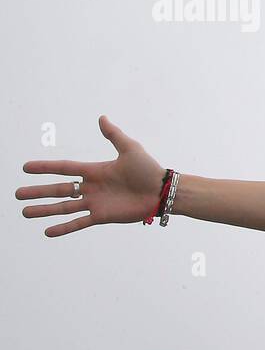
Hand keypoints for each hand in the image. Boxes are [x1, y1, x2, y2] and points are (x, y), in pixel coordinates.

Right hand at [16, 116, 163, 236]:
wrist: (162, 191)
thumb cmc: (148, 169)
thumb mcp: (130, 148)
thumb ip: (113, 135)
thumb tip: (101, 118)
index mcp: (95, 171)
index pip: (64, 168)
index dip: (45, 168)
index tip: (26, 168)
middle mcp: (91, 187)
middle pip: (58, 189)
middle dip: (38, 192)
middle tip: (17, 194)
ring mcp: (95, 203)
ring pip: (64, 207)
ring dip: (44, 210)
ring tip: (25, 212)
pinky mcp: (102, 216)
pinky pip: (78, 223)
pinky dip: (64, 228)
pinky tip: (47, 231)